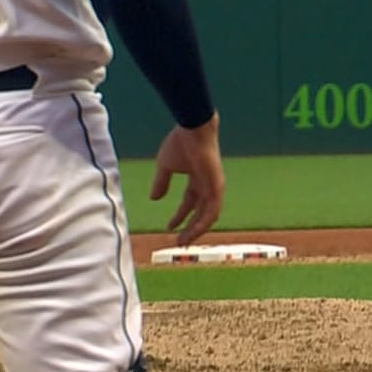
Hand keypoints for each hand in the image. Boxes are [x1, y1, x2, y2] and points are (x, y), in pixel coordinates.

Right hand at [151, 112, 224, 246]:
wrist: (191, 129)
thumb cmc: (180, 142)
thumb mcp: (165, 166)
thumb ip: (161, 182)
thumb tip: (154, 198)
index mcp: (197, 179)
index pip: (190, 202)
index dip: (180, 216)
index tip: (169, 228)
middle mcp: (207, 184)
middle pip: (200, 212)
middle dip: (190, 227)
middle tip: (179, 242)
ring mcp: (214, 186)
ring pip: (208, 215)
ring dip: (196, 229)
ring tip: (184, 242)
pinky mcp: (217, 186)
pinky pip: (213, 210)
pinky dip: (204, 222)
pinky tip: (194, 232)